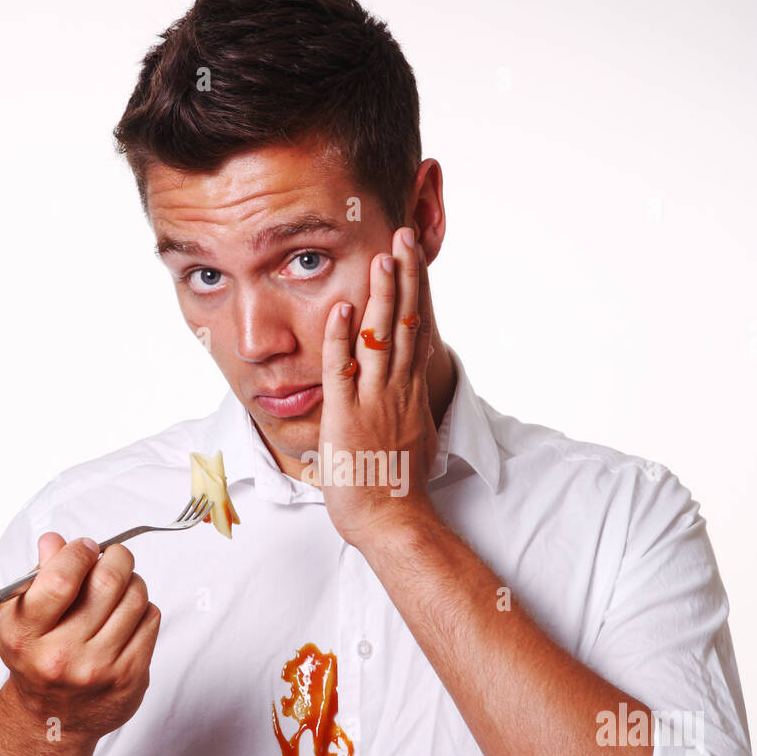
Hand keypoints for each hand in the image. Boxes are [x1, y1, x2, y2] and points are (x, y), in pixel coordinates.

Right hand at [0, 533, 160, 743]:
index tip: (87, 547)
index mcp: (25, 636)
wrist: (53, 719)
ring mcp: (98, 669)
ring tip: (120, 587)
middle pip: (107, 582)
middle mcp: (60, 656)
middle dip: (116, 558)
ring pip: (135, 597)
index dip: (80, 552)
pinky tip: (126, 616)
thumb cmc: (36, 658)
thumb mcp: (21, 619)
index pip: (61, 579)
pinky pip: (151, 619)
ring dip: (132, 581)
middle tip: (114, 555)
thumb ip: (38, 577)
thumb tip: (56, 541)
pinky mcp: (130, 677)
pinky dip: (143, 607)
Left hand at [318, 226, 437, 549]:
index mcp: (410, 393)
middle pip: (405, 322)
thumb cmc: (397, 487)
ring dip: (380, 295)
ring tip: (383, 256)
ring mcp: (374, 401)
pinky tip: (340, 309)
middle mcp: (397, 389)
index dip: (415, 291)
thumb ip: (406, 412)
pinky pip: (343, 371)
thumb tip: (407, 400)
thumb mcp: (411, 440)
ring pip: (380, 338)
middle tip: (403, 236)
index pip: (416, 330)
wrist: (394, 519)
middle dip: (404, 277)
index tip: (413, 257)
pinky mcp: (348, 416)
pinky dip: (341, 339)